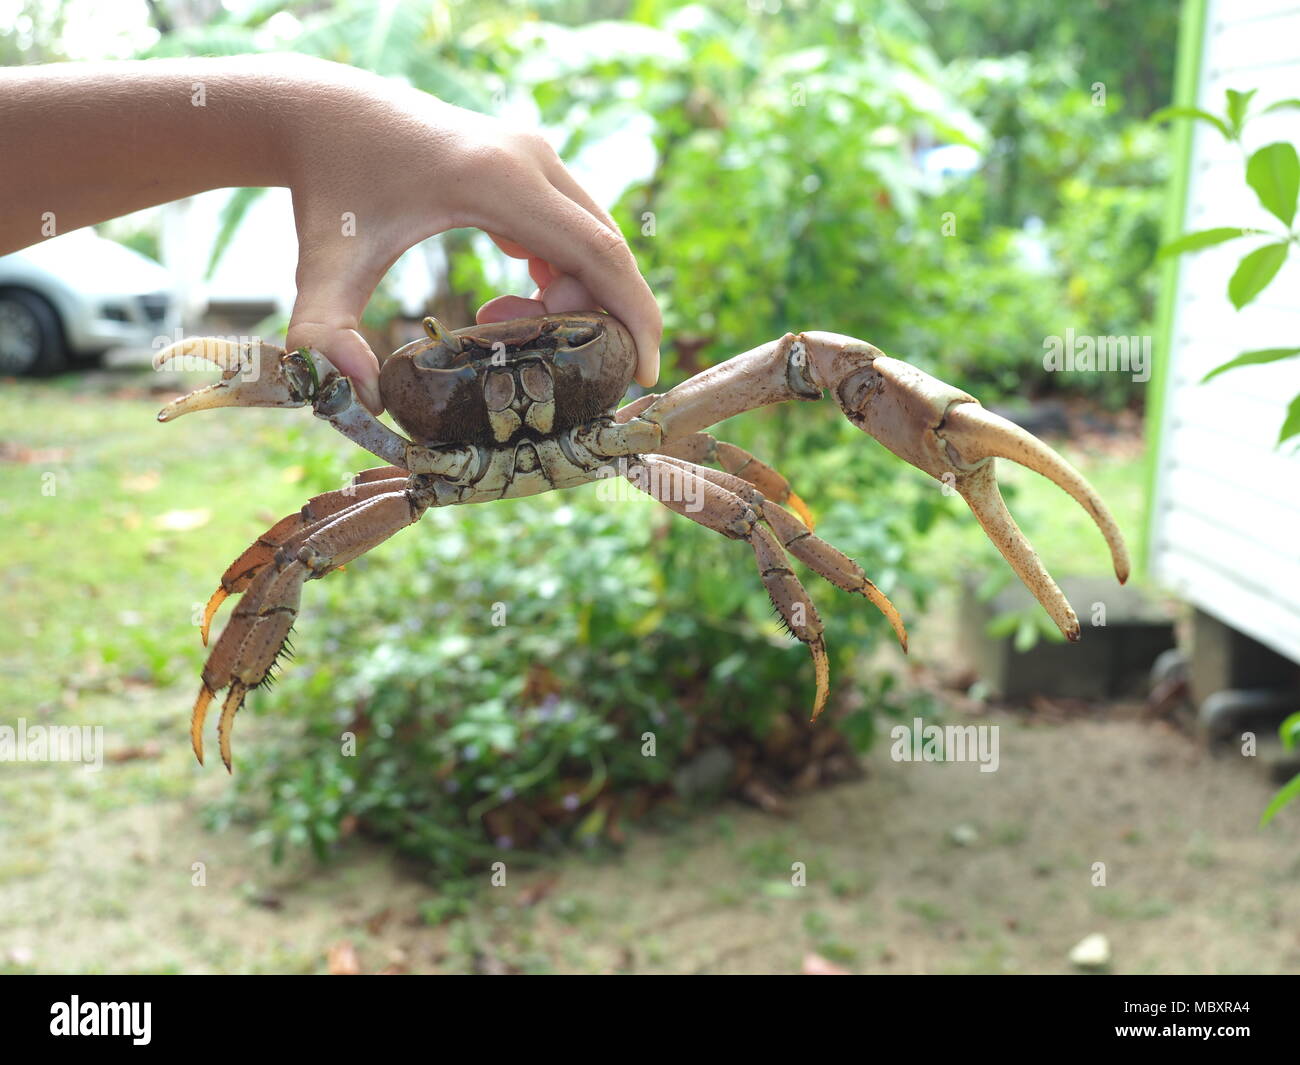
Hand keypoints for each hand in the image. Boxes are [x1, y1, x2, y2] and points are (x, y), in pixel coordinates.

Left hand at [282, 63, 661, 412]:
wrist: (326, 118)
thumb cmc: (328, 193)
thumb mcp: (322, 268)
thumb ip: (326, 334)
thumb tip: (358, 396)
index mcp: (497, 181)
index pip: (599, 254)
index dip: (634, 317)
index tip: (644, 374)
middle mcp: (532, 159)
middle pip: (605, 252)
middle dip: (595, 319)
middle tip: (538, 357)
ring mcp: (536, 156)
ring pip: (592, 241)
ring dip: (570, 299)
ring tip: (500, 324)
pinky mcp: (529, 164)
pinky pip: (572, 229)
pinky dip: (559, 277)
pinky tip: (510, 306)